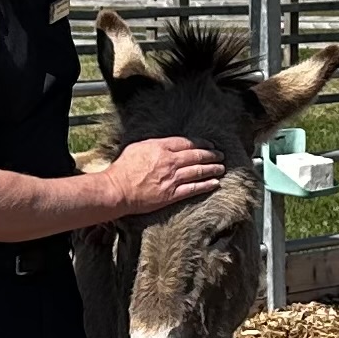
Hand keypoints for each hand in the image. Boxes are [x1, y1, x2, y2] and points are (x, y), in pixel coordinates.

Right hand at [99, 134, 230, 220]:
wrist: (117, 190)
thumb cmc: (123, 169)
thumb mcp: (137, 148)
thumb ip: (154, 145)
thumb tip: (165, 144)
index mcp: (160, 148)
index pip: (187, 143)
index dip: (201, 143)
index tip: (209, 145)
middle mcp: (169, 161)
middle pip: (196, 155)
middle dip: (211, 155)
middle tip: (221, 155)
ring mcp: (172, 178)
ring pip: (198, 171)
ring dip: (212, 169)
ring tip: (221, 168)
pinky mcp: (171, 194)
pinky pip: (193, 188)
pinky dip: (206, 185)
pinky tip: (215, 183)